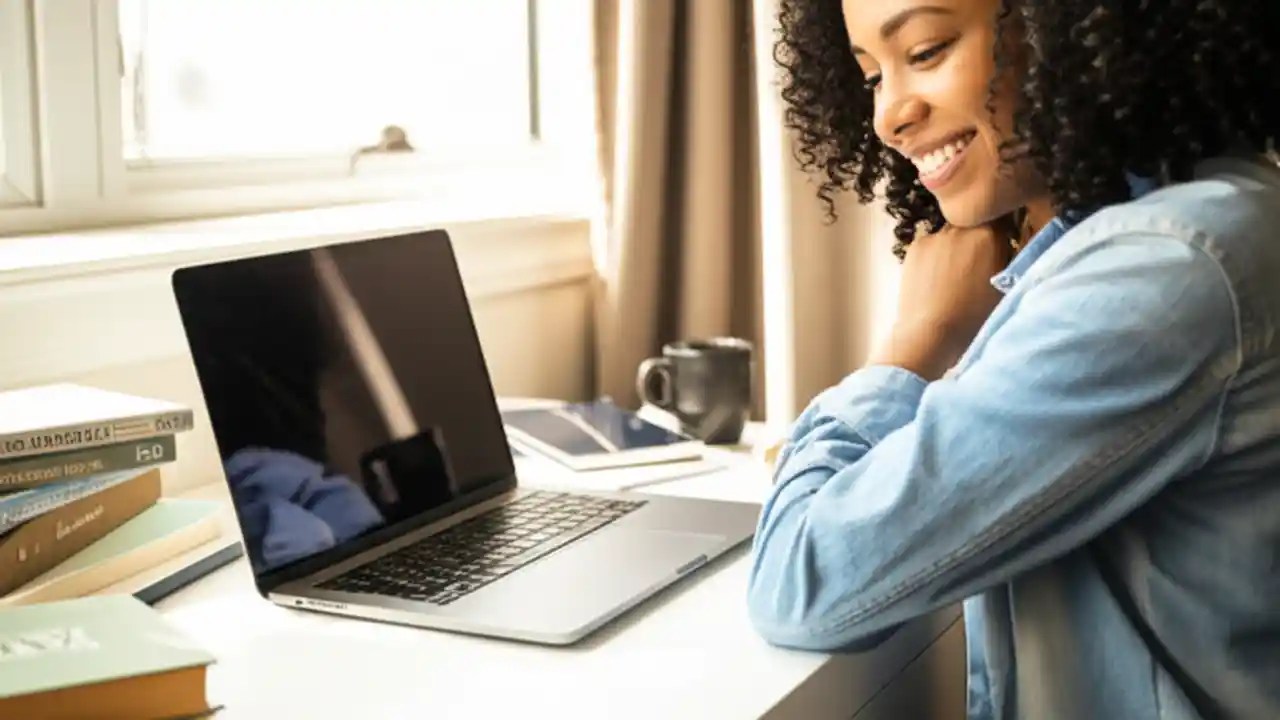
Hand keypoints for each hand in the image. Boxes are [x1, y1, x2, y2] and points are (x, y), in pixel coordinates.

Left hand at [869, 221, 1014, 380]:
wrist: (931, 334)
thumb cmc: (975, 318)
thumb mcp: (1006, 287)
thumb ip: (1011, 260)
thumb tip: (1012, 245)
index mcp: (989, 235)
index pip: (1000, 217)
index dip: (1001, 230)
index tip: (1001, 244)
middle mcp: (961, 229)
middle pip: (974, 224)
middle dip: (977, 239)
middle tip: (977, 264)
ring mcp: (935, 236)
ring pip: (951, 235)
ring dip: (956, 247)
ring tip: (954, 275)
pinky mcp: (914, 247)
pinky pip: (931, 244)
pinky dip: (935, 255)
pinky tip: (935, 278)